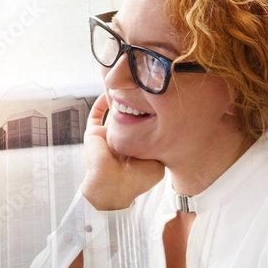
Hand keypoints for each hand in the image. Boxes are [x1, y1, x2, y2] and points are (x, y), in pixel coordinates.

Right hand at [80, 93, 164, 209]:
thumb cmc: (137, 179)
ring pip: (112, 110)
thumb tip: (174, 131)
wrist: (113, 186)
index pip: (144, 123)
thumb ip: (163, 146)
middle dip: (135, 99)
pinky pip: (95, 114)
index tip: (160, 95)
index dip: (150, 109)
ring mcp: (107, 135)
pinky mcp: (93, 133)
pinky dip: (100, 101)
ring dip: (117, 96)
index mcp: (136, 146)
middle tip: (142, 83)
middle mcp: (122, 139)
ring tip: (127, 81)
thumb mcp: (158, 162)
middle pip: (129, 113)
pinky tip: (109, 89)